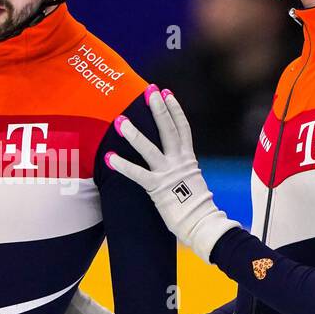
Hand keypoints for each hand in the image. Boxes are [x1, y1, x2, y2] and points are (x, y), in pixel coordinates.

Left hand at [105, 86, 240, 262]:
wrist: (204, 224)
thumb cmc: (197, 208)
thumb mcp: (192, 182)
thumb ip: (183, 171)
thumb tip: (176, 167)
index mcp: (189, 159)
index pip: (182, 128)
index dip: (174, 109)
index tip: (167, 92)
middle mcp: (179, 161)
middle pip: (169, 129)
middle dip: (159, 108)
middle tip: (150, 90)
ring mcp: (168, 173)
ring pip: (150, 148)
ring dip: (134, 133)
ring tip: (120, 120)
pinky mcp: (158, 188)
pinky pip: (138, 174)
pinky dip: (123, 166)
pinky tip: (110, 157)